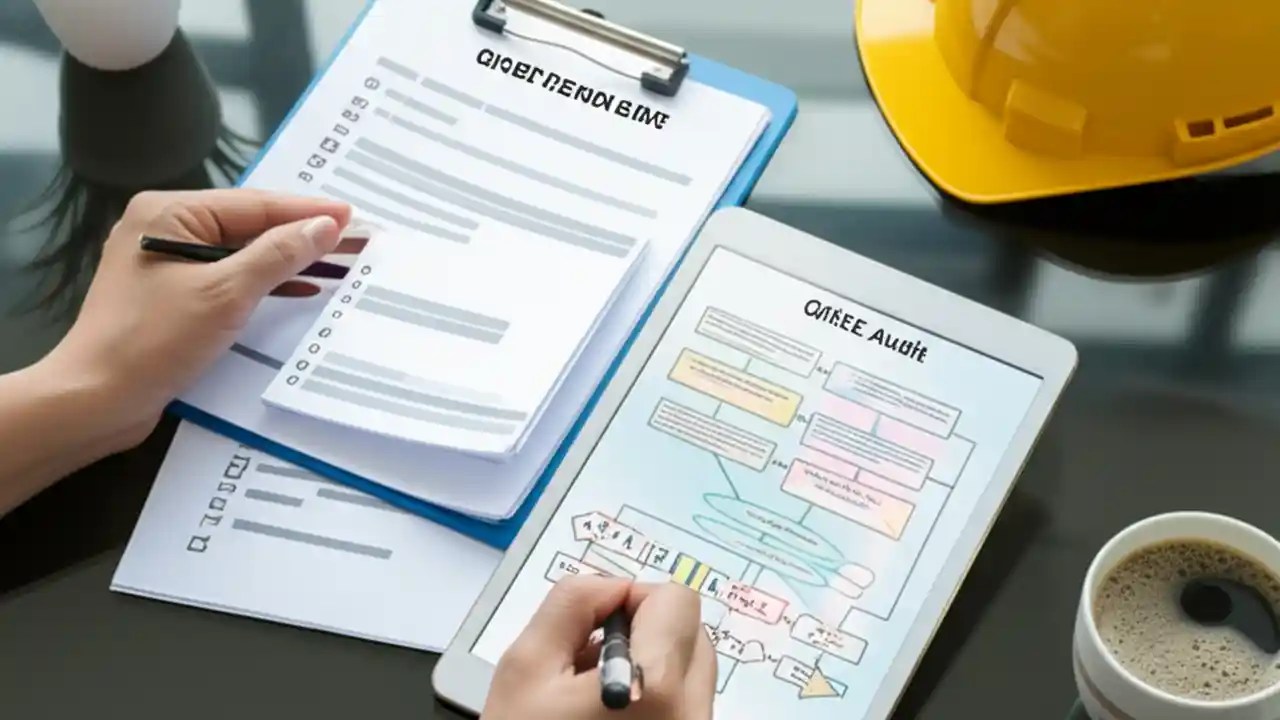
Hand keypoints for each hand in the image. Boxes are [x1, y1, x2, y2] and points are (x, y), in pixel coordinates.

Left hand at [46, 188, 351, 444]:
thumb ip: (278, 255)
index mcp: (169, 213)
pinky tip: (303, 286)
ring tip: (340, 260)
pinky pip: (231, 278)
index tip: (354, 216)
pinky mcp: (174, 297)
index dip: (308, 212)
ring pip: (243, 253)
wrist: (96, 400)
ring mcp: (168, 264)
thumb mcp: (224, 294)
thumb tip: (325, 226)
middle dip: (303, 234)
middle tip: (356, 237)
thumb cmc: (153, 341)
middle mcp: (166, 229)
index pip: (254, 205)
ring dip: (290, 259)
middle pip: (249, 225)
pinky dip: (267, 283)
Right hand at [484, 577, 715, 719]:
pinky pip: (687, 702)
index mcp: (658, 686)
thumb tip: (609, 584)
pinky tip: (612, 716)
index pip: (677, 600)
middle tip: (591, 659)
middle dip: (644, 631)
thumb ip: (571, 602)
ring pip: (691, 668)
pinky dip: (656, 695)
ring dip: (650, 663)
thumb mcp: (525, 666)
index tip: (596, 626)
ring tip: (597, 695)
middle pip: (692, 631)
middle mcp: (692, 715)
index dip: (632, 599)